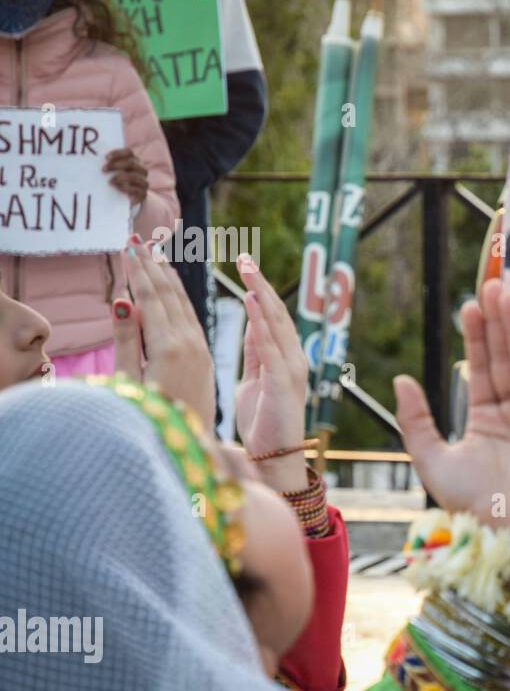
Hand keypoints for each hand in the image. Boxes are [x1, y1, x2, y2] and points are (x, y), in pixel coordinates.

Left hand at [103, 148, 148, 205]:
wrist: (125, 199)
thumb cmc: (115, 181)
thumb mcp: (112, 172)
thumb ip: (108, 164)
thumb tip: (91, 158)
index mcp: (134, 161)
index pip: (129, 153)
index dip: (118, 154)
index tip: (105, 157)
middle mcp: (141, 170)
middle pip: (131, 163)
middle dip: (116, 165)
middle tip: (103, 170)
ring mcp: (143, 182)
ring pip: (135, 176)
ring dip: (120, 178)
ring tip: (109, 182)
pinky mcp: (143, 194)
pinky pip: (137, 190)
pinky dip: (126, 188)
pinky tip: (117, 188)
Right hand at [113, 235, 215, 427]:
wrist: (189, 449)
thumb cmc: (151, 418)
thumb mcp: (131, 380)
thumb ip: (128, 339)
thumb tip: (123, 301)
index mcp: (169, 347)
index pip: (151, 298)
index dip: (138, 271)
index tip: (127, 246)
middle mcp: (190, 345)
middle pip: (170, 296)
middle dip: (153, 267)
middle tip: (139, 241)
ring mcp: (201, 352)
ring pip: (184, 306)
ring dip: (169, 280)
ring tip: (156, 257)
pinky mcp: (206, 360)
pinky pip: (192, 321)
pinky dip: (180, 301)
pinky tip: (173, 293)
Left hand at [234, 255, 311, 492]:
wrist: (275, 459)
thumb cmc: (263, 424)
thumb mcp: (255, 380)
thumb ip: (256, 354)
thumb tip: (252, 327)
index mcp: (283, 358)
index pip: (271, 316)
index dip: (259, 289)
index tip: (244, 266)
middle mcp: (292, 358)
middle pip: (277, 312)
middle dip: (261, 282)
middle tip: (244, 256)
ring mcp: (291, 368)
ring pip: (277, 322)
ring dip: (262, 292)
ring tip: (248, 268)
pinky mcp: (283, 381)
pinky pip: (271, 344)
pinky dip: (262, 321)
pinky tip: (252, 300)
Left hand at [396, 279, 509, 556]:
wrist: (501, 542)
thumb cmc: (467, 509)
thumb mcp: (432, 462)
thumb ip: (416, 421)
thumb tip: (401, 378)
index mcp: (488, 418)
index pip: (481, 367)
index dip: (476, 336)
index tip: (469, 303)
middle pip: (509, 359)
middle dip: (501, 324)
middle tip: (495, 286)